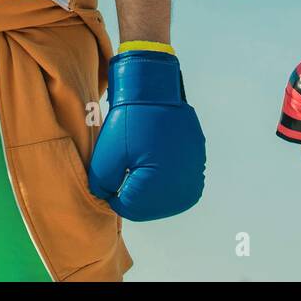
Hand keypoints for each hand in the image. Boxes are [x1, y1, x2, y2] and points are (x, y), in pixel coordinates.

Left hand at [87, 48, 205, 221]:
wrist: (156, 90)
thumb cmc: (129, 122)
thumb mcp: (105, 156)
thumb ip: (102, 186)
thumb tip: (108, 199)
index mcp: (161, 187)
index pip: (129, 209)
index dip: (112, 195)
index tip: (107, 177)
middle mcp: (183, 187)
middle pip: (148, 208)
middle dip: (131, 195)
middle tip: (121, 171)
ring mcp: (194, 176)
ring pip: (164, 200)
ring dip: (148, 192)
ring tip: (136, 168)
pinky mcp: (198, 165)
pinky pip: (177, 186)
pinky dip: (164, 182)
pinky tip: (153, 165)